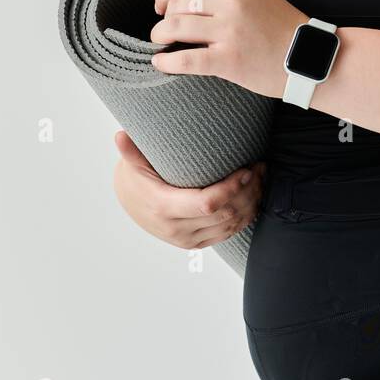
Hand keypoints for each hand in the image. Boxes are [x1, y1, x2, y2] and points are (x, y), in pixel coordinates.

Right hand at [113, 130, 266, 249]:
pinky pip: (227, 234)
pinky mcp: (196, 244)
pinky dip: (245, 216)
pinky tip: (253, 196)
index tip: (246, 169)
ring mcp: (187, 239)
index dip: (231, 188)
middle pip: (225, 214)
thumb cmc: (136, 178)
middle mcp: (176, 229)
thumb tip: (120, 136)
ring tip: (260, 178)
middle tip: (259, 167)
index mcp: (163, 208)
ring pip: (231, 226)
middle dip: (248, 191)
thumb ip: (130, 151)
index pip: (207, 203)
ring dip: (251, 203)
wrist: (131, 204)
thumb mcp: (132, 164)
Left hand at [148, 0, 307, 97]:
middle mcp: (231, 4)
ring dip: (160, 35)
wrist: (308, 56)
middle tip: (162, 28)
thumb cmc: (282, 25)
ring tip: (161, 42)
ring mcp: (230, 32)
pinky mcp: (229, 61)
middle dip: (163, 17)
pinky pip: (186, 59)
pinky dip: (167, 61)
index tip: (160, 5)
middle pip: (177, 4)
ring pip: (175, 28)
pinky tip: (160, 62)